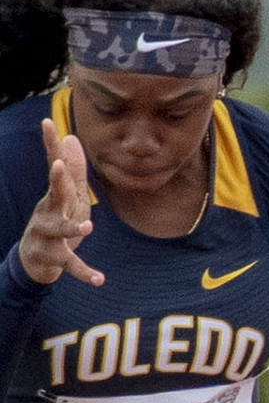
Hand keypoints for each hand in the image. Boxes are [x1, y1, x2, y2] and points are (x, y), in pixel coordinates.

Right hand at [21, 118, 102, 285]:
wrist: (34, 258)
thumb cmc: (55, 221)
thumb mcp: (68, 196)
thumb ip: (73, 170)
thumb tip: (72, 136)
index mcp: (56, 196)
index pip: (54, 167)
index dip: (51, 145)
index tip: (48, 122)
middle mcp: (48, 212)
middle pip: (54, 193)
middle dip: (56, 180)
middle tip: (59, 166)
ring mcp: (48, 235)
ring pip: (59, 230)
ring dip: (72, 227)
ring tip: (88, 225)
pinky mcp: (54, 256)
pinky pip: (71, 264)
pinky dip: (85, 272)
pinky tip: (100, 279)